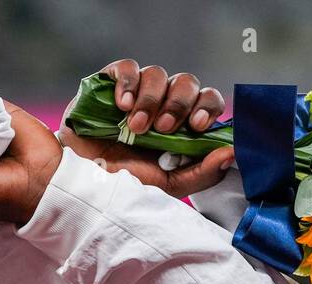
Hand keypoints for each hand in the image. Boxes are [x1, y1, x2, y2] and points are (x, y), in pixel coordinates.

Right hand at [58, 59, 235, 198]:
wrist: (79, 182)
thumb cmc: (123, 184)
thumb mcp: (166, 186)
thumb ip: (201, 173)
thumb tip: (232, 153)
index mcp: (180, 125)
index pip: (206, 101)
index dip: (207, 108)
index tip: (198, 127)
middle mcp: (161, 104)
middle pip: (186, 83)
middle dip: (178, 105)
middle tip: (163, 128)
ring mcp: (136, 92)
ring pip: (158, 74)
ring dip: (150, 100)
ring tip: (135, 127)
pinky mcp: (110, 82)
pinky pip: (128, 67)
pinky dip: (129, 83)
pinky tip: (122, 106)